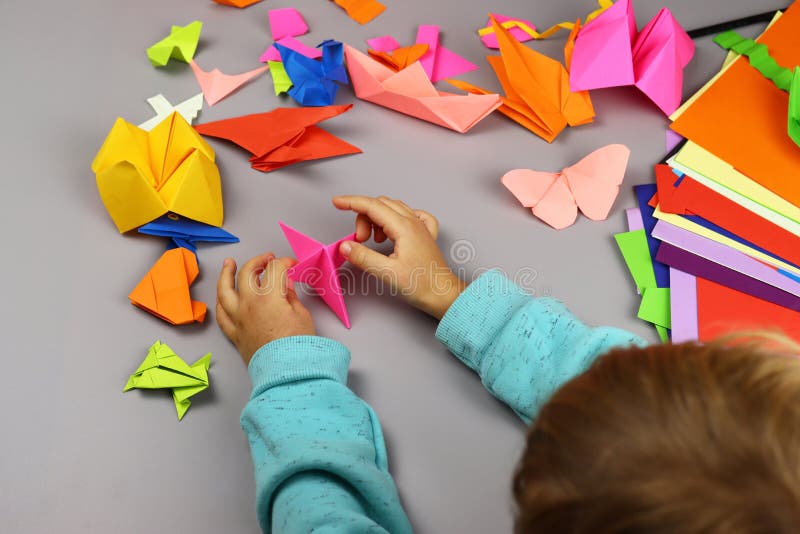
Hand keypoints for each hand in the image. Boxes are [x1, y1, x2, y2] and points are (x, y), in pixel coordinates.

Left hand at [217, 253, 314, 364]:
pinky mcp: (235, 333)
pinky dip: (221, 302)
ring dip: (226, 274)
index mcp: (268, 297)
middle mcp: (248, 304)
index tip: (292, 264)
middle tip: (267, 259)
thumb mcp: (302, 316)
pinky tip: (223, 295)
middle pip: (248, 273)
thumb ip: (290, 297)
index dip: (285, 262)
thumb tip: (285, 286)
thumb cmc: (298, 348)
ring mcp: (238, 319)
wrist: (288, 374)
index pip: (275, 269)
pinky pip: (222, 314)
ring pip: (225, 290)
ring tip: (228, 264)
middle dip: (259, 261)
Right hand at [332, 195, 465, 319]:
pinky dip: (394, 219)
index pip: (372, 206)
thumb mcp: (387, 273)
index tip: (336, 202)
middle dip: (362, 217)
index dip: (351, 202)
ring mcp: (420, 227)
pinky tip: (392, 232)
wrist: (443, 294)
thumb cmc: (422, 285)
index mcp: (404, 227)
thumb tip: (345, 246)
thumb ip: (364, 257)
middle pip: (380, 205)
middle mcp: (413, 222)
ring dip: (376, 219)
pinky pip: (409, 215)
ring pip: (392, 208)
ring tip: (373, 241)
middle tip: (358, 241)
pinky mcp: (424, 235)